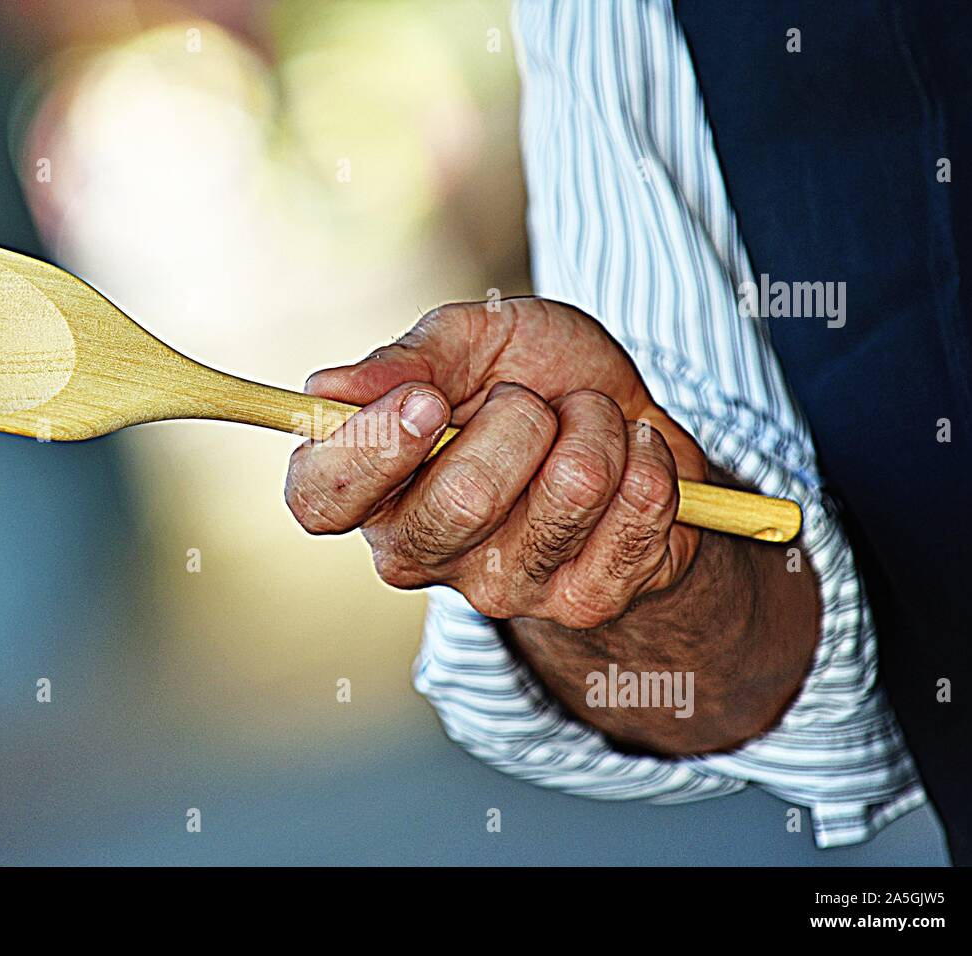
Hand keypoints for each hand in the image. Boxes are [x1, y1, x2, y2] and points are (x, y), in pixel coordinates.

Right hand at [284, 297, 706, 628]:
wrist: (629, 421)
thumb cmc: (534, 377)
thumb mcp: (470, 341)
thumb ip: (405, 359)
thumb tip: (327, 386)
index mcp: (374, 490)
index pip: (321, 502)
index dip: (370, 451)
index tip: (427, 400)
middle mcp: (425, 553)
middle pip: (461, 501)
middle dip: (520, 417)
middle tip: (530, 402)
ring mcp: (506, 587)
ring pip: (570, 493)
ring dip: (597, 426)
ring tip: (589, 423)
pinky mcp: (586, 602)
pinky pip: (636, 515)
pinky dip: (650, 459)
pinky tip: (634, 459)